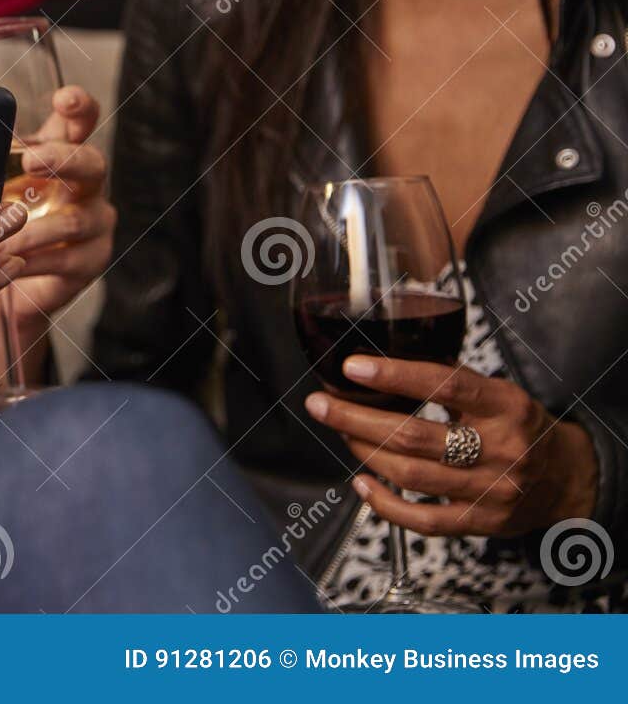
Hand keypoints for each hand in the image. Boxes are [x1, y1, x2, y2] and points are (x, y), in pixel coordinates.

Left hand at [0, 85, 115, 319]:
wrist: (1, 280)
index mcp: (63, 156)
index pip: (81, 122)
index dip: (79, 106)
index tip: (63, 98)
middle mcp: (87, 186)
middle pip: (91, 164)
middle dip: (60, 160)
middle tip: (30, 160)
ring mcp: (95, 224)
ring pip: (74, 220)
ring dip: (32, 228)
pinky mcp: (90, 262)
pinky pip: (64, 260)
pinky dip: (31, 261)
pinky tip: (5, 263)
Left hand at [305, 355, 600, 536]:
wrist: (566, 479)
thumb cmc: (520, 427)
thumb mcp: (500, 393)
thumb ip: (452, 380)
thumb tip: (383, 362)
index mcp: (505, 406)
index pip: (445, 385)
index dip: (394, 376)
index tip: (352, 368)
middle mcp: (501, 449)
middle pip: (413, 436)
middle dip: (355, 419)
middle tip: (320, 404)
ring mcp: (491, 490)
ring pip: (410, 475)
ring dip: (364, 452)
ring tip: (341, 433)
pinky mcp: (481, 523)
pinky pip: (422, 519)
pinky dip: (383, 503)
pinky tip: (361, 483)